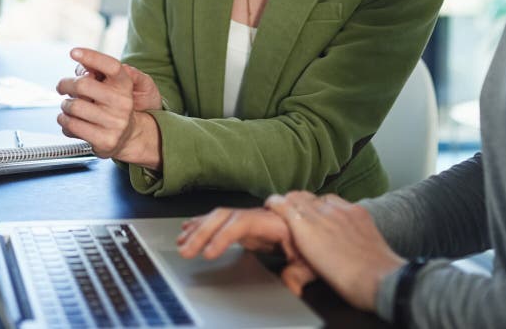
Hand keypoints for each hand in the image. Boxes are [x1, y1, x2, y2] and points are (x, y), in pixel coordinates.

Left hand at [55, 48, 161, 167]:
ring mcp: (115, 122)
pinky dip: (64, 121)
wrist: (128, 134)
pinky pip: (72, 126)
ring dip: (64, 105)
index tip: (74, 52)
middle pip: (83, 85)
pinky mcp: (104, 139)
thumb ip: (96, 70)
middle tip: (62, 87)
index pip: (111, 66)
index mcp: (125, 84)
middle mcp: (123, 102)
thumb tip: (81, 60)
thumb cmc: (113, 104)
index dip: (92, 56)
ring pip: (73, 106)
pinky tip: (69, 120)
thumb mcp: (111, 84)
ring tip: (69, 107)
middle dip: (65, 84)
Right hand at [176, 207, 316, 294]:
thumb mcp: (312, 262)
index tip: (208, 253)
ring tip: (182, 242)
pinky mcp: (248, 226)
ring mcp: (253, 220)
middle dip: (203, 232)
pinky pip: (222, 221)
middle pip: (226, 217)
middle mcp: (260, 217)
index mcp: (274, 223)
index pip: (242, 223)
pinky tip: (189, 229)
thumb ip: (299, 273)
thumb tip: (292, 287)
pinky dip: (203, 224)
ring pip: (220, 218)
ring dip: (199, 229)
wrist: (323, 234)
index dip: (223, 236)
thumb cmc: (317, 247)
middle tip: (187, 250)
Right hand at [265, 192, 405, 311]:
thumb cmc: (346, 280)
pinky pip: (337, 200)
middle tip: (287, 209)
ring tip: (311, 213)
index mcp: (307, 230)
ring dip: (310, 202)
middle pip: (298, 196)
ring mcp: (341, 210)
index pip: (283, 204)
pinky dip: (330, 205)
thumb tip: (290, 252)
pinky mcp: (357, 210)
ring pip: (317, 196)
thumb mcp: (312, 269)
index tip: (271, 205)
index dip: (274, 203)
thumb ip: (298, 254)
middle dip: (289, 201)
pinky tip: (333, 215)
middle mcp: (322, 214)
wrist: (378, 278)